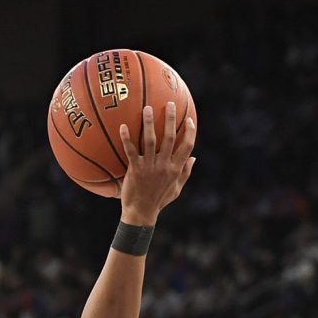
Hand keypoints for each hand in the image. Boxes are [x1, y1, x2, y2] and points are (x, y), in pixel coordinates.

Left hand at [115, 100, 196, 223]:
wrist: (141, 214)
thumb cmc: (158, 201)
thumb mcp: (176, 189)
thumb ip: (185, 173)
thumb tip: (194, 158)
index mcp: (175, 169)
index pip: (187, 146)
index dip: (190, 132)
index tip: (189, 119)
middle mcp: (164, 165)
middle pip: (170, 137)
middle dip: (171, 118)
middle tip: (170, 103)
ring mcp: (149, 167)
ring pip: (151, 140)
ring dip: (149, 123)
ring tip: (147, 108)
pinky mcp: (135, 170)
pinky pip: (130, 150)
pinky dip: (126, 138)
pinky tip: (122, 126)